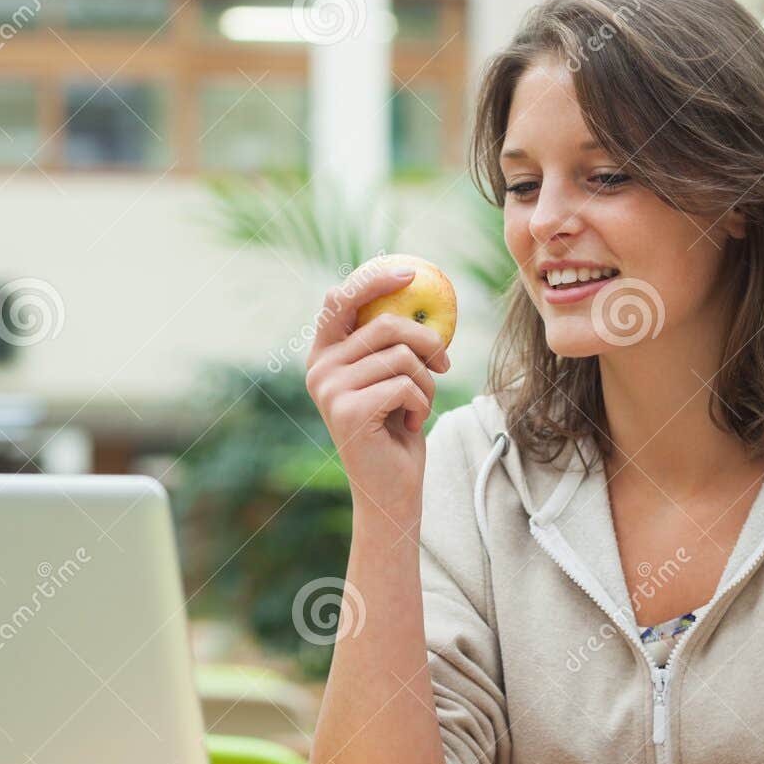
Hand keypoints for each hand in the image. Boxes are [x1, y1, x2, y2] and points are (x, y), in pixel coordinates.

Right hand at [305, 266, 451, 514]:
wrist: (391, 488)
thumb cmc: (396, 429)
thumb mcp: (391, 377)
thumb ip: (389, 342)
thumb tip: (416, 289)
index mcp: (324, 355)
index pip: (340, 299)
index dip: (374, 281)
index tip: (411, 275)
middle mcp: (319, 369)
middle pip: (384, 325)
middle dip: (426, 341)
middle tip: (444, 363)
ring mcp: (330, 390)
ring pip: (401, 357)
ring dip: (426, 382)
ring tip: (419, 405)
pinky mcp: (348, 411)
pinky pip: (406, 385)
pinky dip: (422, 404)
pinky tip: (410, 423)